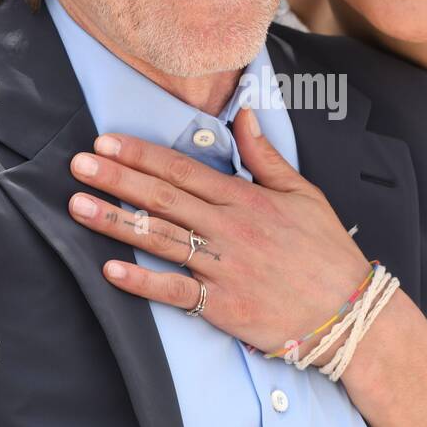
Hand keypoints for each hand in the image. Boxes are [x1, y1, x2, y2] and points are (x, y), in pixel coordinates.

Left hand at [67, 106, 370, 360]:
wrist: (348, 313)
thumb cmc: (326, 251)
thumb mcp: (303, 194)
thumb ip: (265, 156)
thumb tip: (243, 114)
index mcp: (247, 200)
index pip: (184, 171)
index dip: (142, 155)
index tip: (107, 142)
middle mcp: (231, 230)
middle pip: (164, 200)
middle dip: (118, 179)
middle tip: (79, 165)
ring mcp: (225, 269)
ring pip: (161, 240)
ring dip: (116, 222)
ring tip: (79, 207)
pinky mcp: (222, 306)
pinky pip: (175, 292)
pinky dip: (142, 282)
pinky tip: (110, 270)